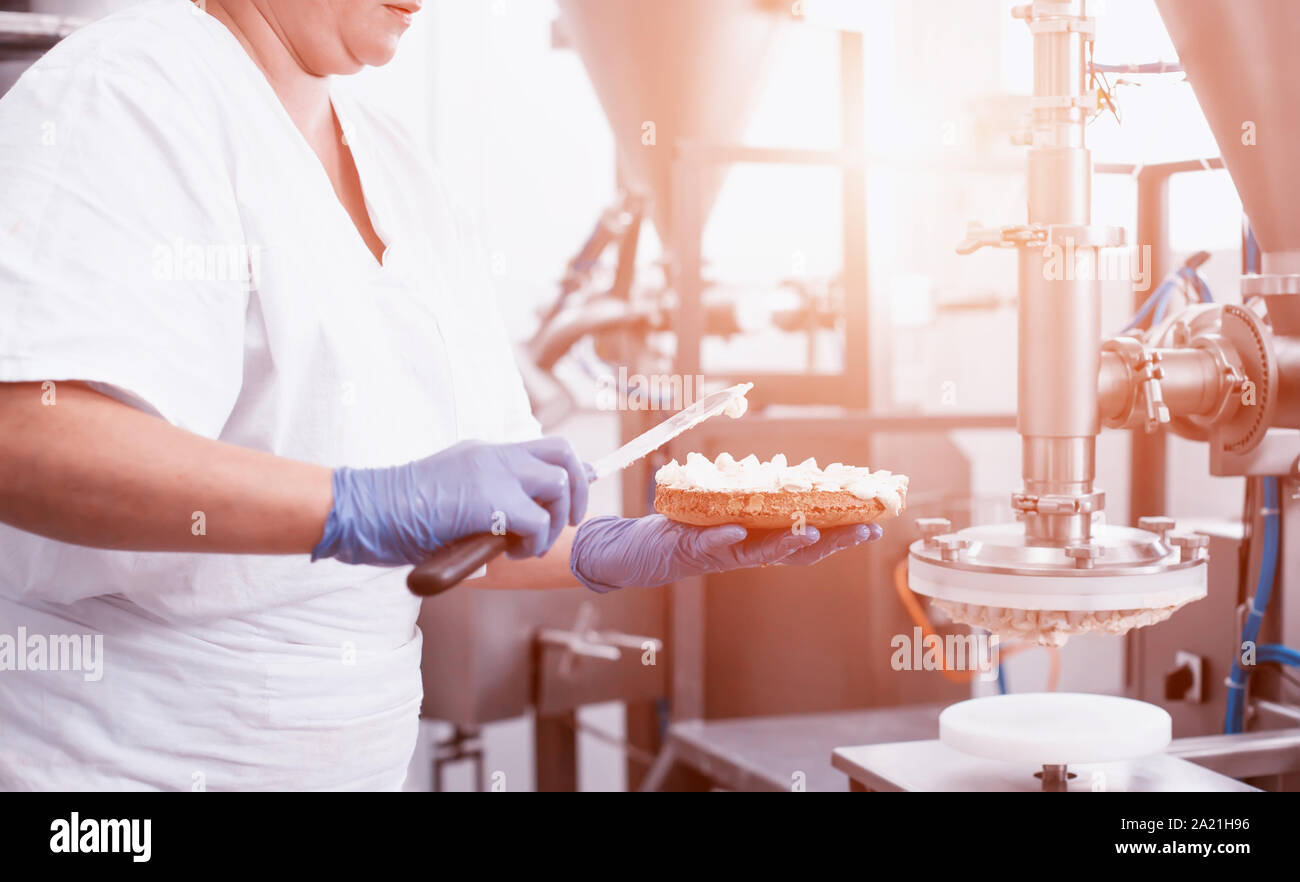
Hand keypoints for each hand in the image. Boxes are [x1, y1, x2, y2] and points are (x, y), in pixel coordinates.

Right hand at [313, 438, 588, 565]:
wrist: (364, 508)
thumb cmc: (395, 513)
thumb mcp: (448, 496)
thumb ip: (481, 500)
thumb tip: (507, 529)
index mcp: (484, 453)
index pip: (543, 447)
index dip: (569, 469)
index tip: (582, 485)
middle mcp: (494, 455)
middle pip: (563, 455)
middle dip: (576, 491)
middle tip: (564, 523)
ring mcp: (492, 472)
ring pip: (557, 483)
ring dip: (553, 521)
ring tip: (528, 545)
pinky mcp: (488, 499)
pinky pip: (536, 521)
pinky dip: (534, 542)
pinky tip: (511, 553)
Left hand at [569, 514, 882, 592]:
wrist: (638, 551)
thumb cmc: (684, 525)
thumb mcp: (724, 506)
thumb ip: (750, 494)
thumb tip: (784, 469)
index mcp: (759, 540)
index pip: (809, 538)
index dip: (842, 533)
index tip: (876, 521)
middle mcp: (747, 552)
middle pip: (798, 552)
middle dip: (835, 542)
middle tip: (867, 530)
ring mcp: (721, 554)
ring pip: (761, 553)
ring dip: (787, 543)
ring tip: (812, 531)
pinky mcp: (690, 550)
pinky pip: (709, 545)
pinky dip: (723, 538)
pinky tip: (736, 531)